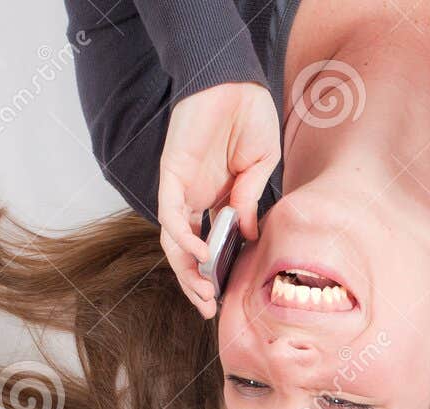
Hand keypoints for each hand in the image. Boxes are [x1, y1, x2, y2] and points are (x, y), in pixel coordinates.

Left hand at [157, 82, 280, 318]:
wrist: (234, 79)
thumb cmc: (249, 116)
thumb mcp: (259, 167)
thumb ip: (249, 201)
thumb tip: (248, 236)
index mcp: (217, 197)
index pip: (209, 243)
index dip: (214, 272)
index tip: (225, 298)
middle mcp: (195, 197)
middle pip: (186, 250)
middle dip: (195, 281)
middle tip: (208, 308)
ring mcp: (182, 186)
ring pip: (173, 239)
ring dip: (186, 269)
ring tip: (203, 293)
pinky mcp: (172, 172)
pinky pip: (170, 212)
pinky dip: (183, 236)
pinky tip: (200, 253)